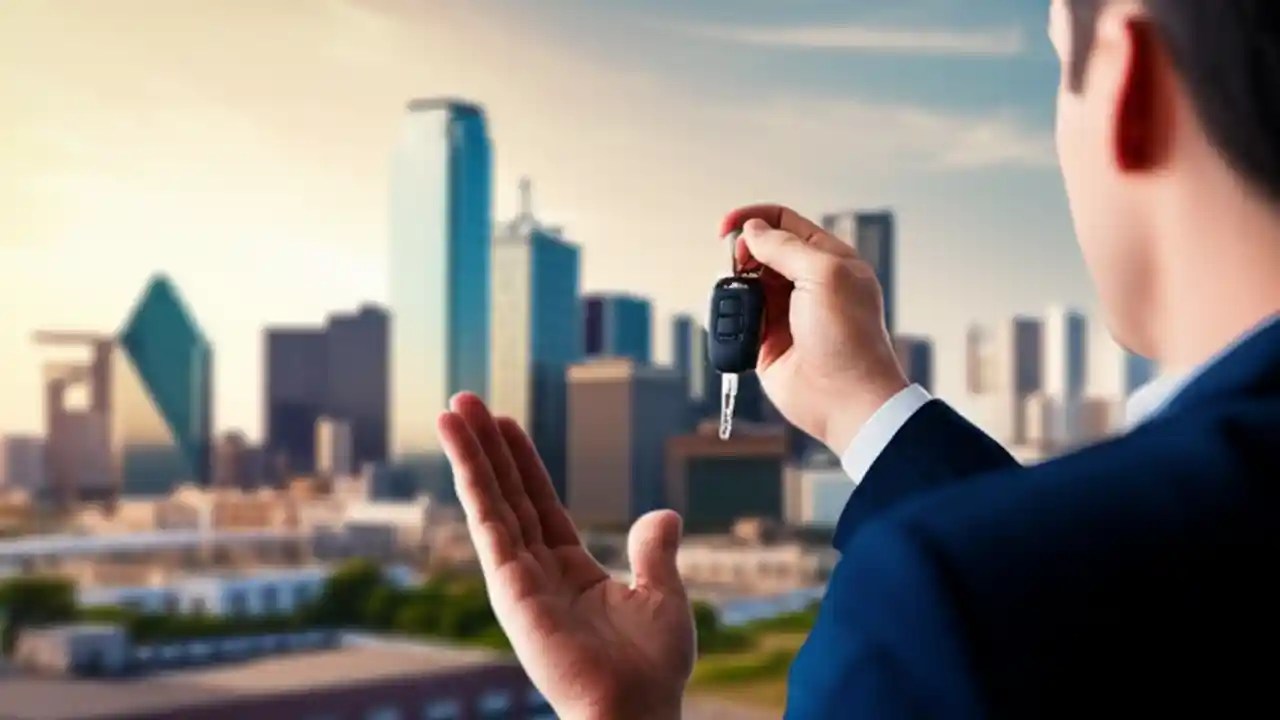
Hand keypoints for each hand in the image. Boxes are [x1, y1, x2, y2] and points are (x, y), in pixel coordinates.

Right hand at [438, 393, 692, 719]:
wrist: (636, 709)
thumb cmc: (651, 669)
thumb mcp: (663, 596)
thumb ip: (654, 553)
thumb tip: (662, 515)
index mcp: (570, 571)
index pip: (539, 503)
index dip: (522, 462)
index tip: (504, 424)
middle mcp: (536, 571)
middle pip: (508, 493)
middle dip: (487, 447)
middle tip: (466, 401)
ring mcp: (518, 577)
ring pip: (492, 500)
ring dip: (471, 453)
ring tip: (453, 408)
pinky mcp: (509, 585)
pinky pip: (489, 521)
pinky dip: (473, 480)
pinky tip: (460, 446)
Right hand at [722, 205, 908, 453]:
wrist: (845, 399)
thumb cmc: (848, 338)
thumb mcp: (823, 274)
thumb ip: (785, 247)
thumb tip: (752, 231)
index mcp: (828, 260)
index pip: (784, 223)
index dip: (754, 219)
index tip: (727, 228)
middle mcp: (806, 284)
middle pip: (760, 253)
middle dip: (742, 257)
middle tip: (739, 270)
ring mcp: (786, 313)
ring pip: (745, 287)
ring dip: (736, 292)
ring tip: (746, 308)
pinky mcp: (767, 342)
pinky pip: (739, 321)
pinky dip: (732, 321)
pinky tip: (743, 329)